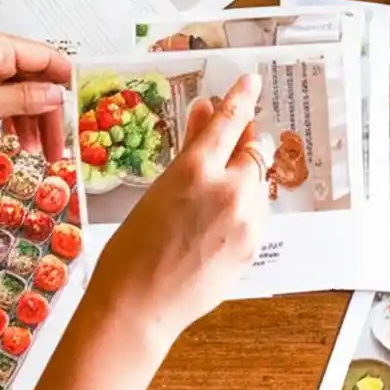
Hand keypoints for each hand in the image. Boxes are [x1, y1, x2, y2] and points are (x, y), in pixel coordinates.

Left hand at [0, 26, 70, 155]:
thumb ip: (20, 100)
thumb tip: (57, 95)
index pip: (46, 58)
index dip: (66, 86)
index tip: (80, 116)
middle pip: (34, 77)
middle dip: (48, 112)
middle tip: (59, 150)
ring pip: (18, 89)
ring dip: (31, 119)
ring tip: (39, 152)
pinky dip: (11, 117)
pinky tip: (17, 139)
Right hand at [36, 74, 268, 389]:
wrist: (138, 307)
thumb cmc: (133, 250)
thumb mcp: (158, 189)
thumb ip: (191, 148)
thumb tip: (205, 111)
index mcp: (196, 170)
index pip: (230, 122)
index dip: (243, 98)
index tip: (252, 81)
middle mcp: (228, 190)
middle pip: (251, 152)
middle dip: (242, 144)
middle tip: (231, 141)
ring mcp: (245, 220)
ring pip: (256, 184)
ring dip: (242, 180)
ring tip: (211, 198)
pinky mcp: (253, 245)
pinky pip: (256, 214)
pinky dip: (243, 209)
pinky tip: (215, 223)